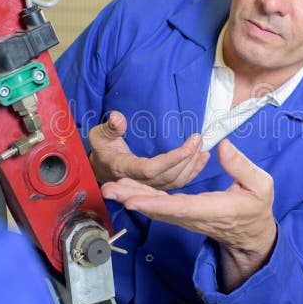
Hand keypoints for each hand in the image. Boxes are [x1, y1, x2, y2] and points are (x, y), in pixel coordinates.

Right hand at [88, 110, 209, 189]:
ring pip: (175, 181)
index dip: (171, 160)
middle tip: (198, 139)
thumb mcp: (99, 135)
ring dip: (192, 165)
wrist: (102, 167)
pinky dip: (193, 171)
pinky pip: (178, 182)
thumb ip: (110, 127)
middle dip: (186, 158)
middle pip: (168, 176)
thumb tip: (117, 117)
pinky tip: (203, 158)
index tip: (188, 147)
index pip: (151, 169)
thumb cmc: (102, 149)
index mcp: (124, 169)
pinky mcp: (158, 185)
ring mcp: (150, 186)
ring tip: (201, 146)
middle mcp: (139, 181)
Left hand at [101, 139, 276, 291]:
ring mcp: (187, 219)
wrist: (251, 234)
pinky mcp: (182, 216)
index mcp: (216, 210)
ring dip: (132, 197)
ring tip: (110, 187)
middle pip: (160, 209)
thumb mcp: (261, 185)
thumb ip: (241, 166)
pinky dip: (141, 198)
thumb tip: (222, 146)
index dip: (157, 204)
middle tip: (109, 189)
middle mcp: (196, 217)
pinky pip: (159, 208)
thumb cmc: (256, 207)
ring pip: (156, 209)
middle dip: (133, 198)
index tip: (135, 200)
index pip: (182, 207)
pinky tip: (126, 190)